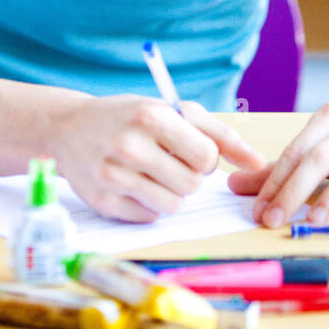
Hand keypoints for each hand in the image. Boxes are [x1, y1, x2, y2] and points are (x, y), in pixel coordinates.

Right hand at [50, 93, 267, 222]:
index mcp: (151, 117)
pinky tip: (134, 184)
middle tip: (169, 161)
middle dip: (188, 176)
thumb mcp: (171, 111)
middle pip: (191, 185)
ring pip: (173, 206)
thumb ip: (219, 134)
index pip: (206, 157)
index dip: (205, 157)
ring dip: (171, 193)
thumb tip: (259, 163)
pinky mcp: (103, 202)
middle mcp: (130, 146)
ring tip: (153, 174)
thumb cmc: (130, 117)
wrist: (68, 127)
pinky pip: (149, 218)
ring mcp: (113, 176)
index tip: (189, 149)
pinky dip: (149, 205)